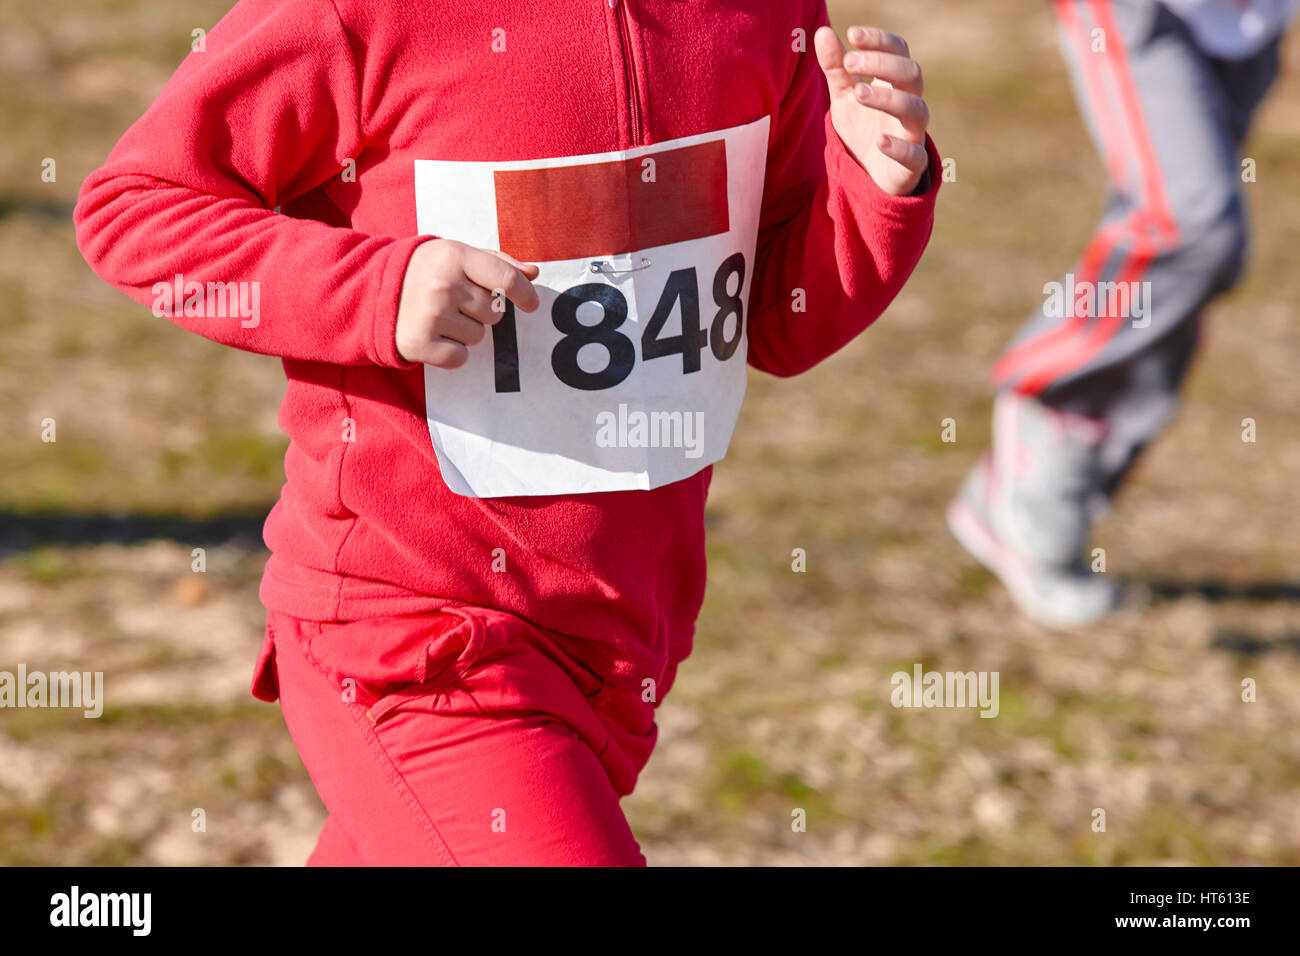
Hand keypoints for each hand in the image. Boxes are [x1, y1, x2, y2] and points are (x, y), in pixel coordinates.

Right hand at [396, 239, 539, 366]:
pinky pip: (460, 358)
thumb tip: (532, 273)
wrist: (373, 289)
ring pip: (478, 337)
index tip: (530, 304)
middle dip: (482, 312)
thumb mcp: (457, 255)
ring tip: (442, 317)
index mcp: (455, 256)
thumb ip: (497, 263)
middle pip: (495, 313)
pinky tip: (435, 336)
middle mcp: (444, 284)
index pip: (506, 278)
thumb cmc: (427, 271)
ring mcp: (431, 315)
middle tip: (457, 303)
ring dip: (465, 332)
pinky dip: (452, 353)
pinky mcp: (419, 343)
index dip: (525, 294)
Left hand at [815, 25, 930, 196]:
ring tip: (858, 93)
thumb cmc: (861, 130)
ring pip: (915, 110)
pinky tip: (878, 141)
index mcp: (895, 83)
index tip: (852, 35)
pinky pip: (914, 155)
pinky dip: (898, 147)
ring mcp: (913, 134)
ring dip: (888, 98)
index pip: (899, 51)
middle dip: (882, 64)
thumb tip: (822, 32)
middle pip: (911, 74)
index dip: (880, 40)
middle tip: (849, 62)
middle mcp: (910, 104)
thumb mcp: (844, 98)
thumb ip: (836, 69)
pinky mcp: (911, 166)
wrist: (868, 177)